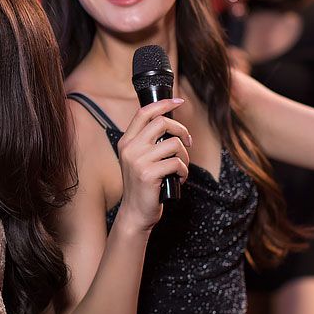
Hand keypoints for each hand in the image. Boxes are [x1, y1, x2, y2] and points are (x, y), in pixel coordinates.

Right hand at [114, 98, 191, 231]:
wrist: (136, 213)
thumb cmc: (143, 186)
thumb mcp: (139, 160)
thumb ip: (149, 142)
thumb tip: (171, 124)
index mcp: (126, 142)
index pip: (144, 113)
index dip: (163, 104)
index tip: (178, 101)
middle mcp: (129, 148)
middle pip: (162, 123)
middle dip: (181, 130)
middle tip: (187, 142)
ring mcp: (138, 161)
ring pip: (174, 143)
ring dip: (184, 156)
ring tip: (180, 168)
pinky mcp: (148, 174)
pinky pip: (177, 162)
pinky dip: (183, 171)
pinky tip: (179, 178)